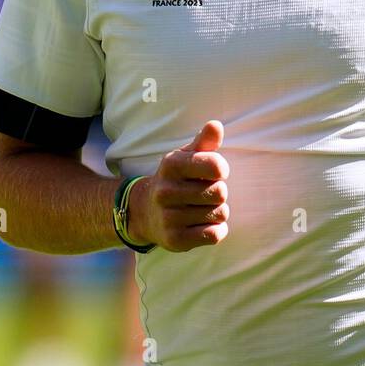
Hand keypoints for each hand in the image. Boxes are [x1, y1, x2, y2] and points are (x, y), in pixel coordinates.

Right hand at [128, 120, 229, 251]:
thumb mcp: (185, 157)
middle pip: (220, 192)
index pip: (215, 166)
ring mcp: (169, 217)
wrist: (143, 212)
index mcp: (171, 164)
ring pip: (220, 213)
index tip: (213, 171)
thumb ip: (204, 142)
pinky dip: (217, 229)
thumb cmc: (175, 179)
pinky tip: (205, 224)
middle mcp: (166, 191)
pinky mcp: (175, 240)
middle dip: (219, 192)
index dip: (220, 169)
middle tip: (206, 193)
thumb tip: (216, 125)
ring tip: (202, 208)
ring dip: (218, 211)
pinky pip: (214, 234)